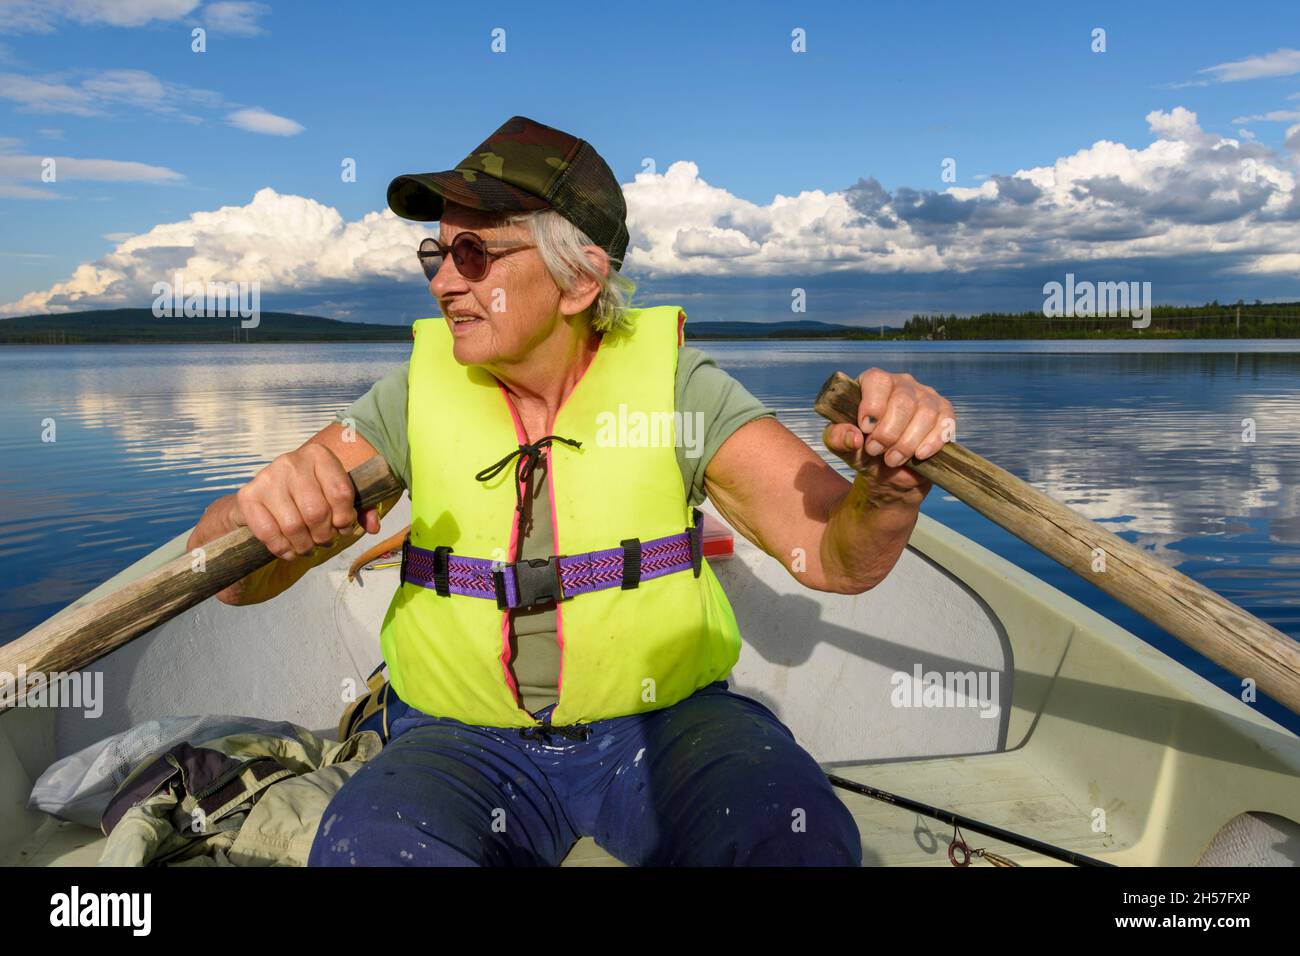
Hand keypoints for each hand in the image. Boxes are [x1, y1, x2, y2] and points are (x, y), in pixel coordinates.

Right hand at [232, 443, 380, 560]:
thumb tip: (373, 527)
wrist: (264, 497)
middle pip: (317, 512)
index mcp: (319, 455)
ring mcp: (267, 477)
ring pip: (294, 525)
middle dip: (324, 535)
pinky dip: (283, 549)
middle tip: (324, 541)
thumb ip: (360, 510)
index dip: (345, 518)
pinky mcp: (248, 496)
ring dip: (305, 546)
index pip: (341, 493)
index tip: (342, 527)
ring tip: (309, 548)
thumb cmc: (308, 497)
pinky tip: (290, 551)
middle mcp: (291, 461)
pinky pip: (269, 533)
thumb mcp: (336, 498)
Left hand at [822, 368, 955, 494]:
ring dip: (907, 442)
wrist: (889, 474)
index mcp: (874, 383)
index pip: (877, 381)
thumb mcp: (843, 448)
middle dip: (888, 432)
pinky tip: (918, 455)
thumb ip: (838, 438)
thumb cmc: (863, 452)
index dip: (873, 405)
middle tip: (876, 451)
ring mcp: (926, 397)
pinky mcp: (944, 414)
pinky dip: (931, 442)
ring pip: (925, 413)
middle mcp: (902, 384)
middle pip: (903, 401)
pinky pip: (945, 423)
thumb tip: (854, 437)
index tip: (866, 430)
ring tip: (892, 460)